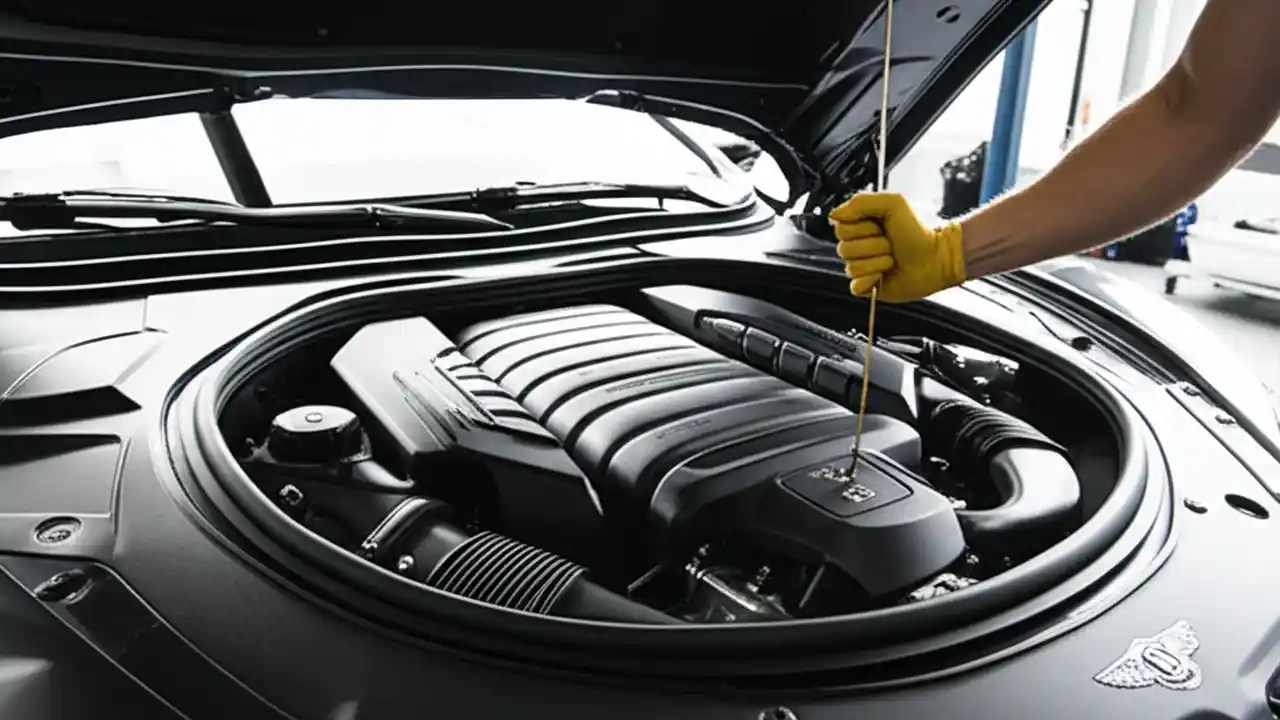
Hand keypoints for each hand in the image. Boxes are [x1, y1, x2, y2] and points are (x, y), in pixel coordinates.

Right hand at [828, 192, 966, 301]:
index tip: (880, 225)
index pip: (840, 227)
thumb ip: (860, 202)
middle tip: (891, 242)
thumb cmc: (918, 230)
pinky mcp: (868, 286)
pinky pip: (855, 286)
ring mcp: (863, 266)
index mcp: (861, 225)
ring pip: (851, 267)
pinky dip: (871, 280)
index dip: (859, 227)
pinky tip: (885, 275)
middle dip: (871, 245)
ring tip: (893, 258)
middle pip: (843, 248)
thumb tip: (834, 215)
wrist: (936, 257)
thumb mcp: (893, 203)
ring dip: (877, 261)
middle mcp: (859, 245)